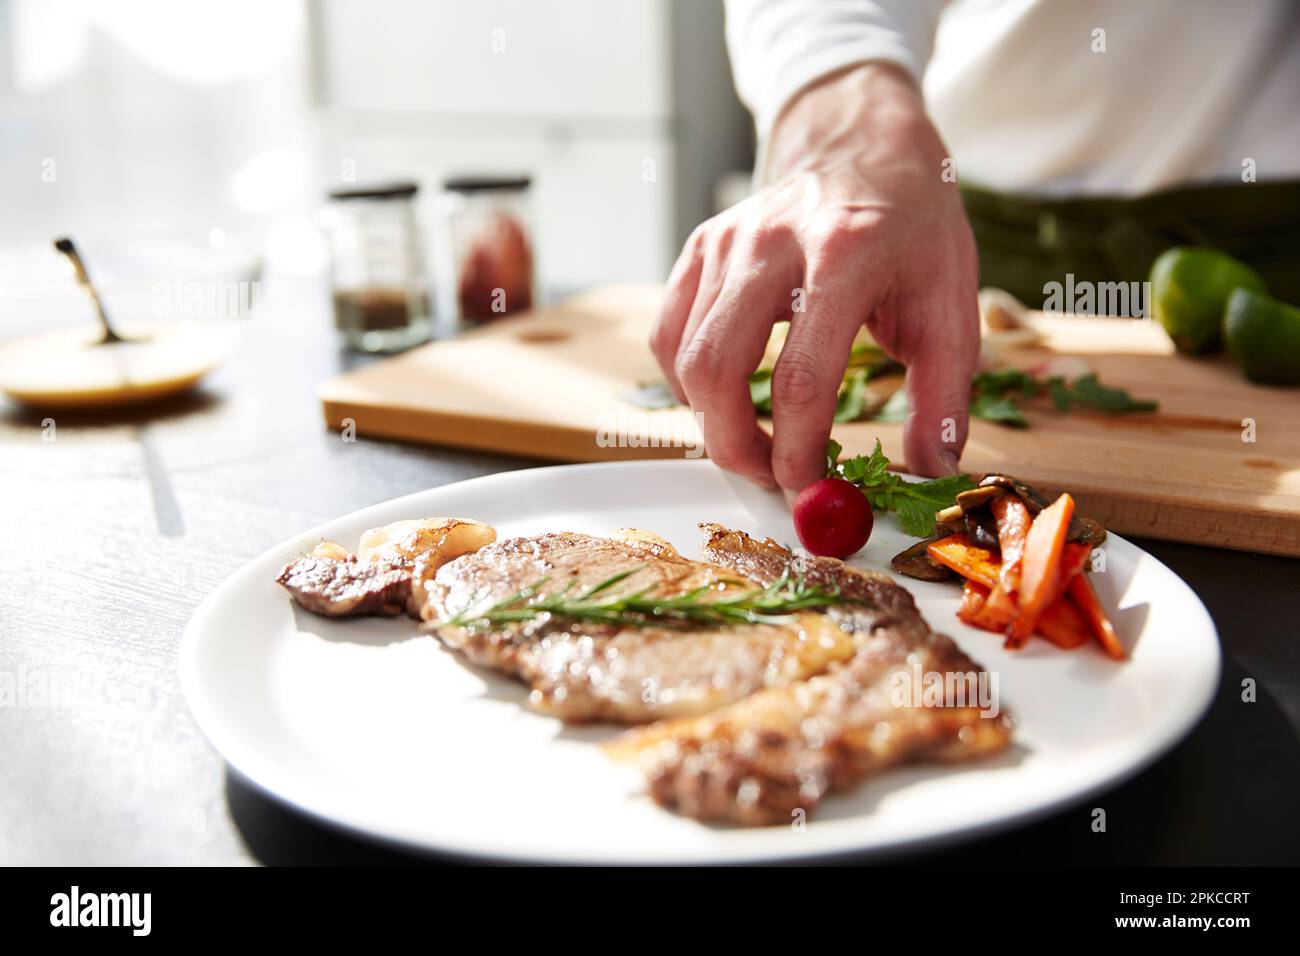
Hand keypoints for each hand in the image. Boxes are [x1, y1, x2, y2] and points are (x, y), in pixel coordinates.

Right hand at [650, 62, 978, 489]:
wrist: (864, 146)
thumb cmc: (912, 230)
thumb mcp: (952, 303)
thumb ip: (944, 393)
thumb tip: (929, 470)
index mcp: (845, 254)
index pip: (801, 379)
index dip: (798, 452)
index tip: (812, 490)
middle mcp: (772, 242)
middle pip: (719, 370)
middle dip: (737, 446)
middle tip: (771, 477)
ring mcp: (725, 241)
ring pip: (686, 359)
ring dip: (713, 420)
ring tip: (756, 441)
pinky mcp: (699, 248)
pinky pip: (669, 335)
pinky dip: (689, 383)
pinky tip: (727, 396)